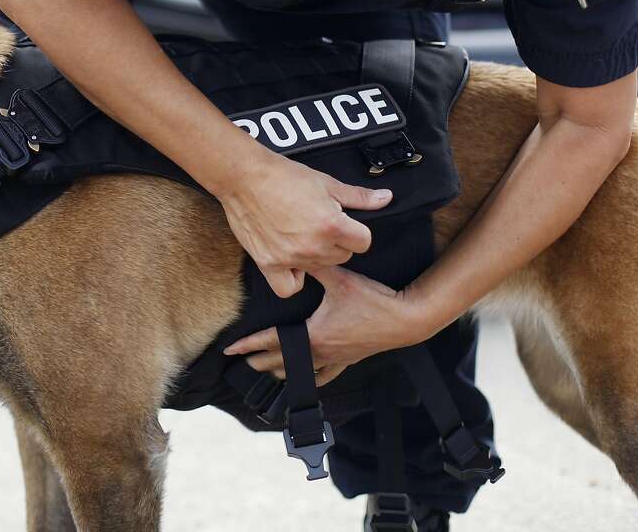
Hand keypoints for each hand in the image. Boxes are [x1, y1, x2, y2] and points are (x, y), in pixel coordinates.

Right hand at [218, 151, 392, 297]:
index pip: (364, 242)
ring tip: (302, 234)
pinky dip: (294, 278)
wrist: (244, 178)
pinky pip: (289, 287)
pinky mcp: (269, 264)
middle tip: (319, 224)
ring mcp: (291, 258)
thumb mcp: (326, 183)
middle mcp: (314, 246)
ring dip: (316, 255)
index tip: (344, 222)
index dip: (356, 231)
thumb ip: (358, 197)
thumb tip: (386, 199)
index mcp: (332, 225)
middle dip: (337, 242)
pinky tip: (292, 260)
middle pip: (343, 256)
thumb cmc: (284, 176)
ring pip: (320, 268)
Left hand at [222, 266, 432, 384]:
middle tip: (242, 362)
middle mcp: (322, 352)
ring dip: (282, 372)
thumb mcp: (340, 279)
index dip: (249, 345)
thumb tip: (294, 255)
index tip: (230, 350)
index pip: (273, 341)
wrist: (407, 318)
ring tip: (266, 372)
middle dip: (260, 361)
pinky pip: (326, 375)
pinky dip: (312, 379)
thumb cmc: (373, 299)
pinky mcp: (351, 360)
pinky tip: (308, 382)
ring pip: (301, 373)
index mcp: (314, 335)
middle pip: (282, 362)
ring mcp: (337, 359)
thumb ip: (315, 267)